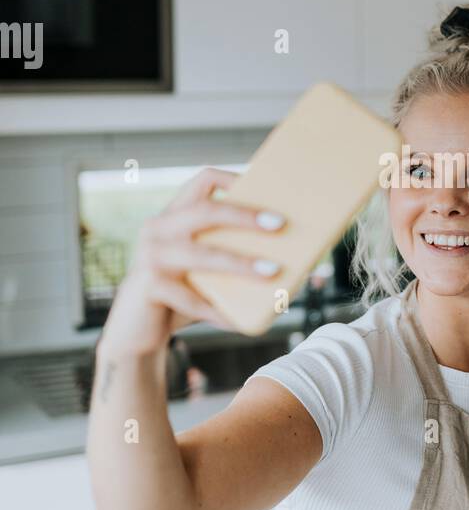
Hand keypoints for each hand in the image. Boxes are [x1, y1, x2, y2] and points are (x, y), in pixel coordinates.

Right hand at [98, 167, 286, 355]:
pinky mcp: (148, 286)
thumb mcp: (203, 269)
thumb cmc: (179, 295)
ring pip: (203, 255)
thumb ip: (229, 256)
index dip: (233, 179)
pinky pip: (192, 299)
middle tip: (280, 224)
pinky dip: (219, 311)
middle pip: (206, 211)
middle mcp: (158, 229)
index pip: (202, 181)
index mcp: (174, 216)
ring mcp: (150, 256)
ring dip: (241, 263)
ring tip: (273, 272)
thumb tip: (294, 260)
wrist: (134, 330)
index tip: (264, 186)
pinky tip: (240, 321)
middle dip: (246, 216)